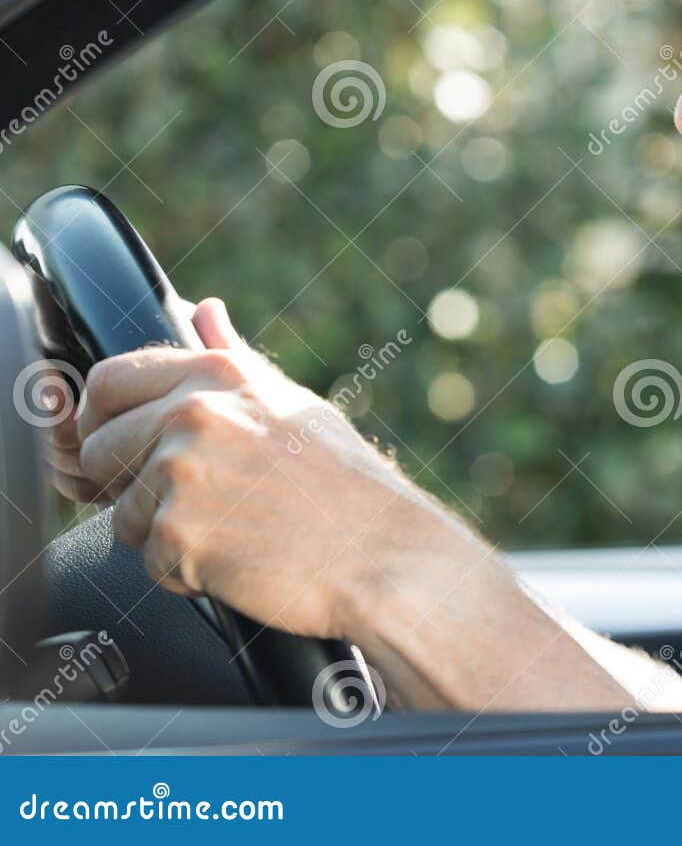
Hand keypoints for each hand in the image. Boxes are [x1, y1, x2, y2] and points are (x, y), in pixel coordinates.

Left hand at [50, 298, 487, 640]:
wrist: (381, 554)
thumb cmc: (346, 486)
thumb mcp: (293, 404)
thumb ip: (234, 360)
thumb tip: (204, 310)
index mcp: (218, 375)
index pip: (108, 382)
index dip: (103, 422)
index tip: (122, 448)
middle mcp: (194, 412)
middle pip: (99, 451)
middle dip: (130, 485)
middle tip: (198, 504)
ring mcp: (181, 471)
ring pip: (123, 512)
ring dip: (166, 533)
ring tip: (236, 531)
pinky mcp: (178, 531)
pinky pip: (150, 560)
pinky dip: (187, 572)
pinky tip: (241, 559)